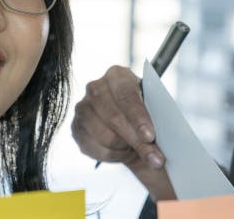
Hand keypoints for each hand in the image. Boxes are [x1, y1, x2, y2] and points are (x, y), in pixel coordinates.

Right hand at [72, 66, 175, 200]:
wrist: (126, 124)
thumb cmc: (143, 114)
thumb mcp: (153, 111)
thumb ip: (157, 121)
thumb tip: (155, 144)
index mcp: (117, 75)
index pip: (126, 96)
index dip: (138, 118)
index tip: (150, 137)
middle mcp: (95, 87)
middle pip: (114, 117)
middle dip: (136, 140)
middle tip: (155, 158)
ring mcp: (82, 107)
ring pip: (105, 136)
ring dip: (125, 149)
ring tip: (137, 148)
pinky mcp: (76, 128)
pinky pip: (95, 149)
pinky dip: (113, 156)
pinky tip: (122, 151)